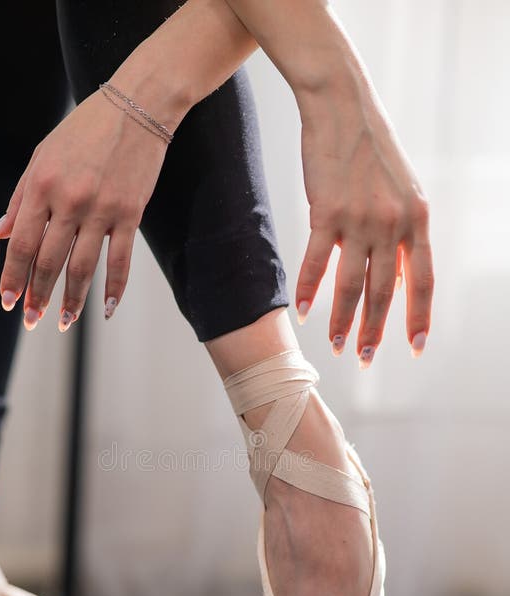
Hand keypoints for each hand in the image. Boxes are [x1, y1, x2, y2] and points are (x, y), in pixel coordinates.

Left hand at [0, 89, 169, 330]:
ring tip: (65, 322)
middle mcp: (70, 200)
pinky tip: (108, 310)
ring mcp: (102, 209)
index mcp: (42, 185)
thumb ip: (19, 200)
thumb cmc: (84, 131)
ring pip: (83, 267)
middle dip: (38, 294)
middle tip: (33, 319)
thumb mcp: (41, 157)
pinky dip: (115, 289)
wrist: (136, 106)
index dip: (13, 276)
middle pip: (49, 261)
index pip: (21, 242)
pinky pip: (121, 261)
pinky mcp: (131, 214)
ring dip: (72, 300)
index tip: (9, 302)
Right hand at [295, 85, 433, 365]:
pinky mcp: (327, 211)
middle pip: (384, 292)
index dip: (418, 318)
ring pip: (351, 285)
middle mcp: (392, 223)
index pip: (422, 282)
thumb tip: (396, 279)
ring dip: (342, 321)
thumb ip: (403, 234)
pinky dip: (308, 290)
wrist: (343, 107)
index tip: (414, 347)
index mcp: (417, 220)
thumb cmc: (371, 150)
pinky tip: (303, 311)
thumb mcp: (403, 191)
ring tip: (337, 345)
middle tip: (366, 358)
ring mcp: (360, 218)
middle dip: (375, 331)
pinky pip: (316, 262)